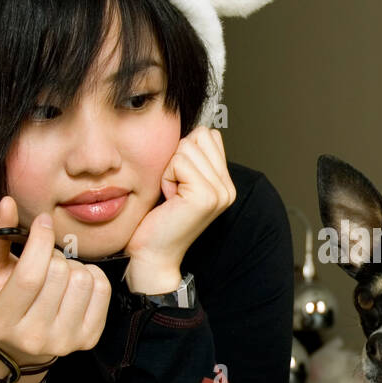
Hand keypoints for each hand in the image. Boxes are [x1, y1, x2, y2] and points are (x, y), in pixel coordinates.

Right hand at [0, 196, 112, 364]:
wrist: (20, 345)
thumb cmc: (3, 300)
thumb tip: (8, 204)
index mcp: (4, 319)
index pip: (31, 275)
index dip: (40, 241)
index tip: (43, 222)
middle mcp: (34, 336)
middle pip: (59, 274)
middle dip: (54, 255)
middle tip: (46, 259)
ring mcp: (64, 341)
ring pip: (82, 279)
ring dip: (73, 265)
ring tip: (60, 273)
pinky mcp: (88, 338)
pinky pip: (102, 289)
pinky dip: (92, 276)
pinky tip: (76, 282)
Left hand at [124, 126, 235, 288]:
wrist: (153, 254)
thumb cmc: (158, 219)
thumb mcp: (179, 181)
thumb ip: (192, 158)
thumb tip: (192, 128)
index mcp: (225, 182)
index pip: (209, 135)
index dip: (185, 151)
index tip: (178, 181)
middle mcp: (228, 187)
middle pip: (200, 136)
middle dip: (177, 158)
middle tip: (174, 189)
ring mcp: (220, 192)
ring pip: (188, 147)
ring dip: (170, 168)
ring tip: (171, 195)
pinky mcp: (206, 196)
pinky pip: (179, 162)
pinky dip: (166, 177)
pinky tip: (169, 199)